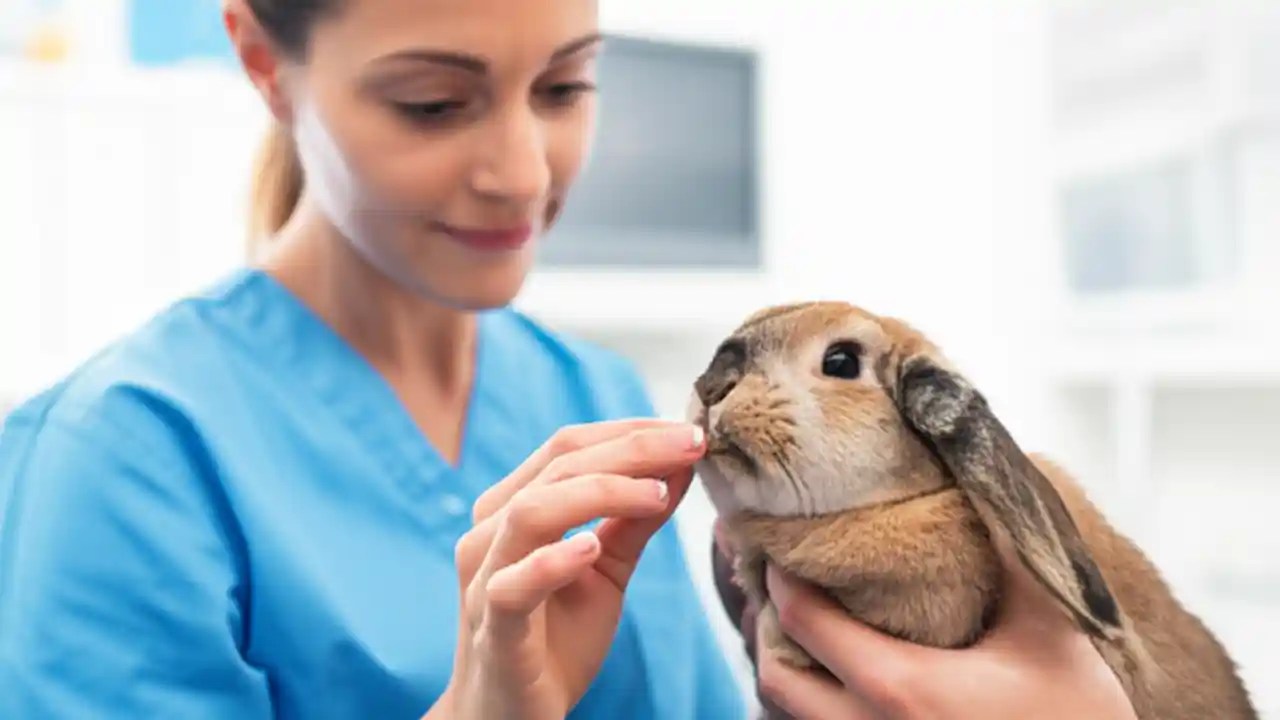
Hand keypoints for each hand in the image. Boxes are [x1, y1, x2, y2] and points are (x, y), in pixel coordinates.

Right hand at [431, 419, 704, 719]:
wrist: (509, 716)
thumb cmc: (555, 637)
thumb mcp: (608, 568)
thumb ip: (637, 517)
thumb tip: (682, 461)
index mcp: (513, 507)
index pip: (569, 446)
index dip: (630, 431)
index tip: (691, 431)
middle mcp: (491, 531)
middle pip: (558, 466)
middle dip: (631, 450)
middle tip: (691, 444)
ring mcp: (485, 577)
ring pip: (531, 511)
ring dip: (600, 492)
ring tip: (656, 494)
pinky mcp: (492, 627)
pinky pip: (513, 585)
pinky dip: (553, 561)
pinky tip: (592, 547)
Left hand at [751, 532, 1138, 719]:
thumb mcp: (1051, 633)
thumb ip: (1015, 555)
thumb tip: (993, 480)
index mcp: (899, 687)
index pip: (801, 618)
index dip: (777, 575)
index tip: (776, 543)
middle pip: (774, 677)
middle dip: (768, 628)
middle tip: (785, 587)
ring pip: (791, 717)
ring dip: (791, 670)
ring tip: (811, 630)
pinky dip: (815, 709)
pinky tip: (842, 680)